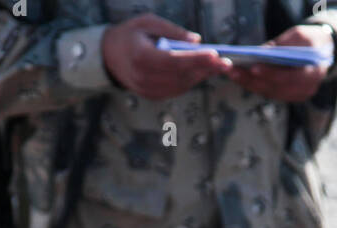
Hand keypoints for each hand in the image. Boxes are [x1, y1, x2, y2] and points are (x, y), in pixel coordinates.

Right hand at [100, 13, 232, 100]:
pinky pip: (177, 89)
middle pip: (181, 75)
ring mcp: (148, 90)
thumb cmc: (131, 35)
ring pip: (182, 85)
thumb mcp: (148, 22)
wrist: (109, 56)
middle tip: (226, 62)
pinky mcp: (153, 96)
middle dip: (206, 68)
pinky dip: (191, 80)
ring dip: (201, 75)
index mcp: (141, 57)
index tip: (214, 54)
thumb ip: (172, 31)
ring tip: (218, 65)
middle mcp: (144, 77)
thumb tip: (197, 41)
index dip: (196, 59)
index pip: (173, 60)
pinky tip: (202, 71)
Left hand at [226, 24, 332, 102]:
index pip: (291, 77)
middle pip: (276, 88)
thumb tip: (259, 53)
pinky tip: (241, 77)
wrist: (321, 51)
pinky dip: (255, 85)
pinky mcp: (289, 96)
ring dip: (249, 84)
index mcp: (314, 72)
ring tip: (233, 73)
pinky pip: (269, 93)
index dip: (272, 74)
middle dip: (253, 80)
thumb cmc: (309, 41)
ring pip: (270, 92)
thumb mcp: (299, 35)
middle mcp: (307, 88)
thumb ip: (282, 45)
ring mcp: (298, 95)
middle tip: (234, 71)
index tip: (254, 68)